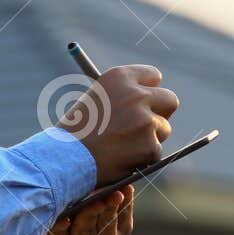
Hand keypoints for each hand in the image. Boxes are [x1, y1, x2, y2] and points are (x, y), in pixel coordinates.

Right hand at [60, 65, 178, 184]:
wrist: (64, 158)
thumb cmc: (75, 131)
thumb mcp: (96, 99)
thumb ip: (122, 95)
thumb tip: (147, 99)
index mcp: (120, 77)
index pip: (153, 75)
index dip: (150, 90)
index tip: (148, 100)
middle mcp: (136, 94)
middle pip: (169, 99)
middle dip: (162, 113)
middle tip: (150, 125)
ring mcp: (145, 120)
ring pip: (164, 128)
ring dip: (150, 139)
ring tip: (123, 147)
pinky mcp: (150, 144)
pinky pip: (155, 152)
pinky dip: (143, 158)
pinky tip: (121, 159)